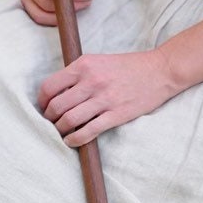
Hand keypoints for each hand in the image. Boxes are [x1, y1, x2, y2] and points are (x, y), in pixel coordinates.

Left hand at [38, 50, 178, 146]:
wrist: (160, 70)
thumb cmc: (128, 66)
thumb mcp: (98, 61)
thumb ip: (78, 74)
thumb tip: (56, 93)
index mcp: (84, 65)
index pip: (50, 86)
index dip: (42, 101)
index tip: (44, 107)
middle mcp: (91, 81)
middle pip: (56, 106)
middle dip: (49, 118)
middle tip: (51, 123)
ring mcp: (104, 99)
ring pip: (69, 120)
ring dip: (60, 130)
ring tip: (61, 132)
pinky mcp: (117, 114)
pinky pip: (89, 131)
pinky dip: (75, 139)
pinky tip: (71, 141)